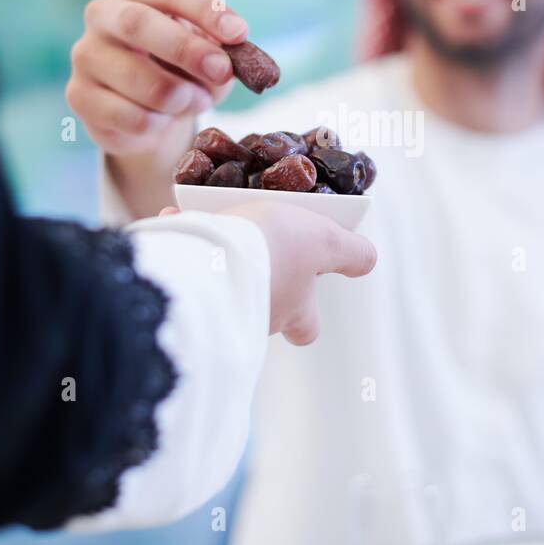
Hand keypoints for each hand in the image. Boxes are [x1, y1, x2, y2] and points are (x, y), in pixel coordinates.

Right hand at [67, 0, 245, 156]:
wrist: (144, 112)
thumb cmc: (179, 68)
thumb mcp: (206, 52)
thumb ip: (222, 51)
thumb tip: (238, 60)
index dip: (205, 10)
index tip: (239, 33)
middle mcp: (102, 15)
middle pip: (138, 24)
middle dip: (187, 49)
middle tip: (222, 70)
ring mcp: (85, 56)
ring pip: (136, 77)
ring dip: (179, 96)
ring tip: (198, 102)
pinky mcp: (80, 97)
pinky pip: (127, 115)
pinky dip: (158, 123)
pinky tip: (164, 120)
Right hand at [161, 204, 376, 345]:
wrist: (211, 256)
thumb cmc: (275, 249)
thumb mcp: (324, 241)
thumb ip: (350, 253)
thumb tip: (369, 260)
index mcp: (293, 311)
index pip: (307, 327)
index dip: (308, 313)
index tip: (306, 287)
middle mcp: (256, 318)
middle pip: (261, 309)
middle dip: (256, 284)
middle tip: (252, 253)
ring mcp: (215, 309)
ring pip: (219, 284)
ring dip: (217, 257)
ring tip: (212, 222)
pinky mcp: (179, 291)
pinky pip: (182, 264)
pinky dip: (182, 242)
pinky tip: (174, 216)